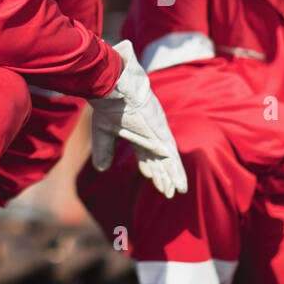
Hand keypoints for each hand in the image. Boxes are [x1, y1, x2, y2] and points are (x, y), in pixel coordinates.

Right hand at [88, 40, 187, 197]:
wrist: (116, 91)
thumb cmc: (109, 106)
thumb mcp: (103, 134)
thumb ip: (104, 151)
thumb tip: (101, 169)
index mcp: (138, 134)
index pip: (145, 155)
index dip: (149, 168)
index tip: (150, 178)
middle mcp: (151, 136)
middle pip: (159, 161)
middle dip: (162, 177)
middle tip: (166, 192)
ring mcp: (159, 136)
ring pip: (168, 162)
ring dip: (171, 178)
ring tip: (174, 192)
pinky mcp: (164, 137)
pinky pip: (173, 159)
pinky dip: (177, 173)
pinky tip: (181, 186)